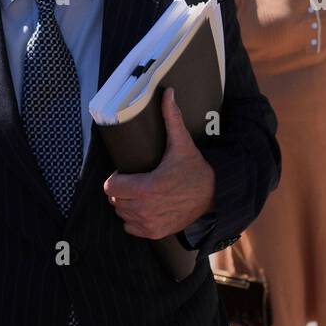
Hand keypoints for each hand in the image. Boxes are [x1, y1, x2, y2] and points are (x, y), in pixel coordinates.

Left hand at [103, 88, 215, 238]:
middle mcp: (145, 209)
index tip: (129, 172)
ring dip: (127, 204)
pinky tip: (147, 207)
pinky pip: (130, 227)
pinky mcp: (154, 233)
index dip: (117, 177)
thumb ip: (171, 118)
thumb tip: (167, 92)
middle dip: (122, 189)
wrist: (214, 195)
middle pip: (115, 199)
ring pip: (121, 213)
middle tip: (137, 180)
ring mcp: (149, 224)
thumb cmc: (194, 168)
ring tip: (142, 193)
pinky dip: (134, 219)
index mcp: (146, 188)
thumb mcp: (182, 144)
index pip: (111, 186)